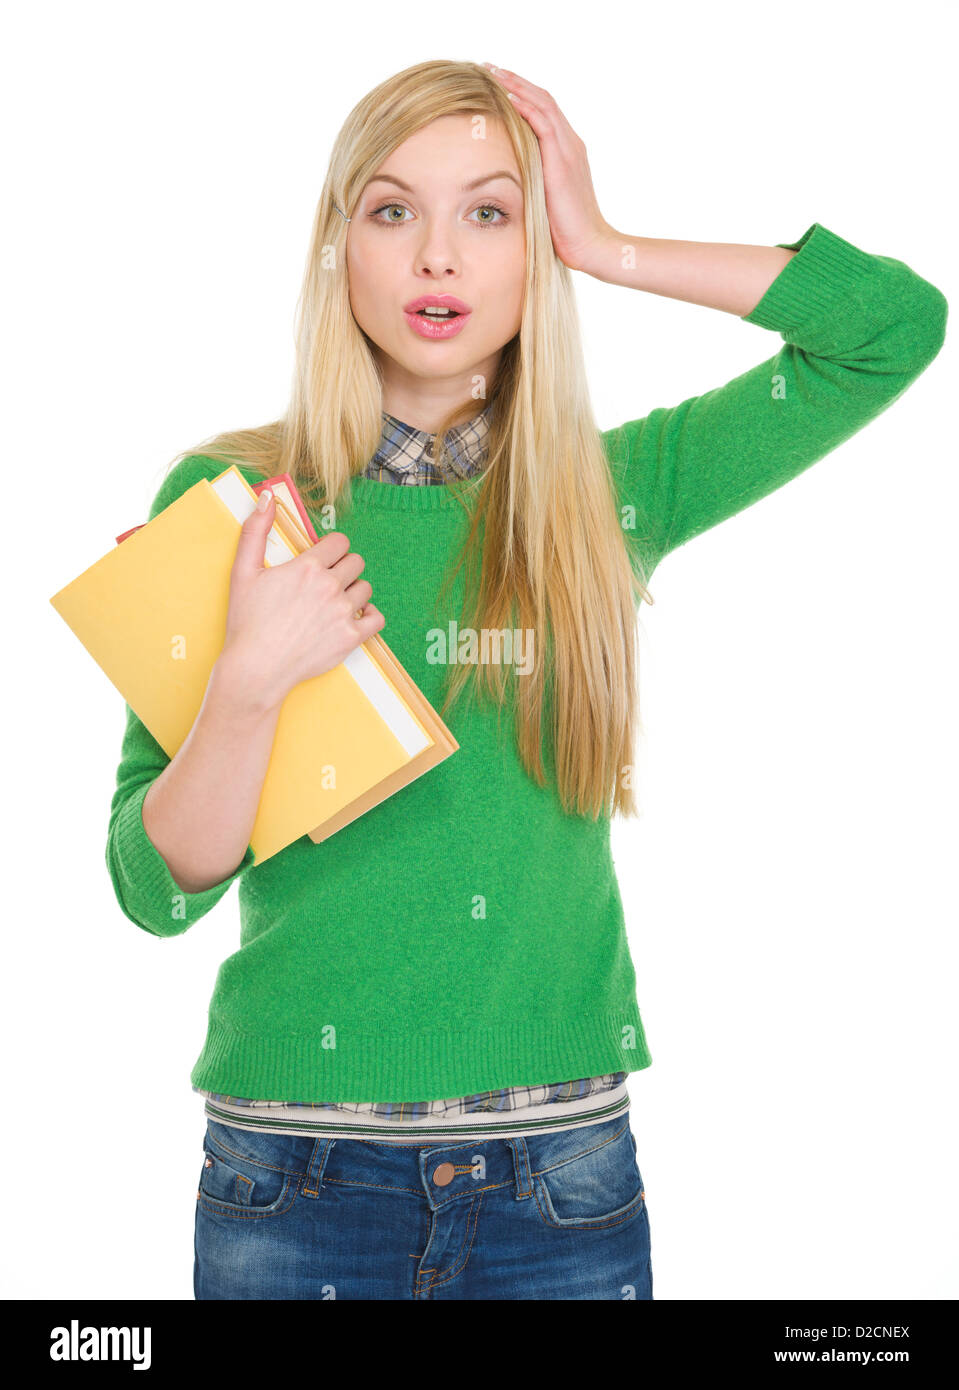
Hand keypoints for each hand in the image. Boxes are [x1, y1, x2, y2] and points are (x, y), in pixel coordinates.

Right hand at [219, 491, 385, 712]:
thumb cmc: (247, 621)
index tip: (323, 559)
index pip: (339, 542)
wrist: (256, 668)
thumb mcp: (243, 571)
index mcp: (308, 567)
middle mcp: (330, 587)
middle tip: (328, 582)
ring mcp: (343, 613)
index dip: (332, 548)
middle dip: (344, 567)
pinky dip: (370, 616)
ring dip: (354, 592)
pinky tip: (356, 617)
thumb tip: (266, 497)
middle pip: (356, 562)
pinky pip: (377, 618)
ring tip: (336, 602)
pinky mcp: (351, 638)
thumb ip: (255, 530)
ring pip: (366, 589)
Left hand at [483, 63, 613, 272]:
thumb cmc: (567, 232)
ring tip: (493, 72)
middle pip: (544, 100)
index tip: (499, 84)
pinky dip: (525, 106)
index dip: (523, 94)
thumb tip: (508, 185)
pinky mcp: (562, 161)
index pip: (545, 112)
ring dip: (517, 86)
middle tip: (491, 67)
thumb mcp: (547, 201)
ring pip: (543, 104)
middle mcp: (571, 144)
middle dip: (516, 81)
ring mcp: (569, 150)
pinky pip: (543, 123)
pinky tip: (507, 96)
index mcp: (568, 151)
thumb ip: (534, 183)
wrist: (590, 245)